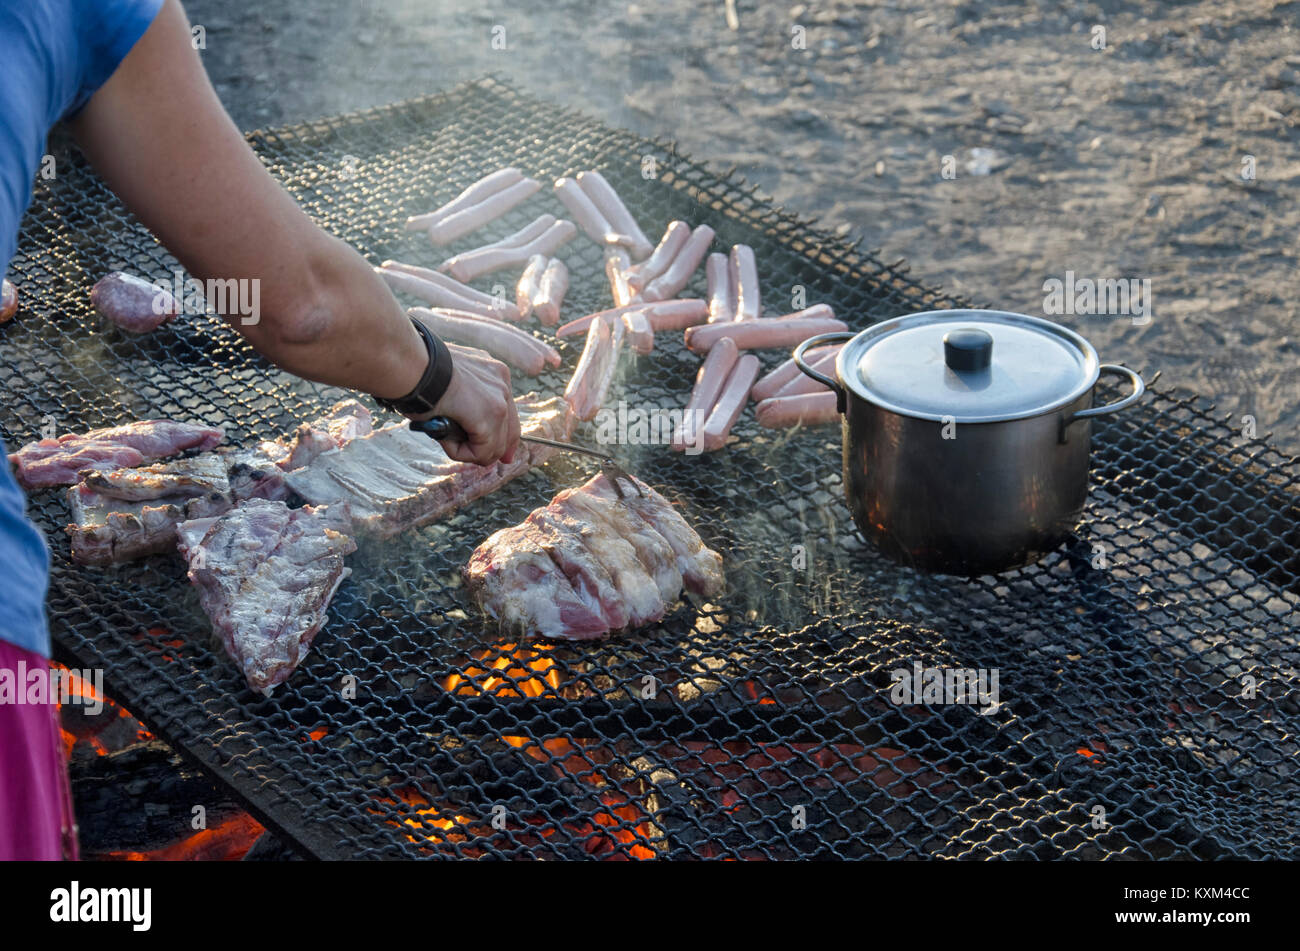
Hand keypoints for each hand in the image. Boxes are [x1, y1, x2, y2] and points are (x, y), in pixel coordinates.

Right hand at [409, 340, 519, 465]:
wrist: (409, 363)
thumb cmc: (417, 372)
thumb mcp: (447, 384)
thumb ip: (464, 402)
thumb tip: (467, 428)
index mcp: (492, 371)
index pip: (508, 411)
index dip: (503, 436)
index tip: (503, 455)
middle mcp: (501, 381)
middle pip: (510, 430)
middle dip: (495, 450)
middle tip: (479, 458)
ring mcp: (499, 399)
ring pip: (494, 446)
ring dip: (468, 449)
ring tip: (443, 433)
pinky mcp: (490, 415)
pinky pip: (481, 452)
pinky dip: (460, 452)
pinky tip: (443, 435)